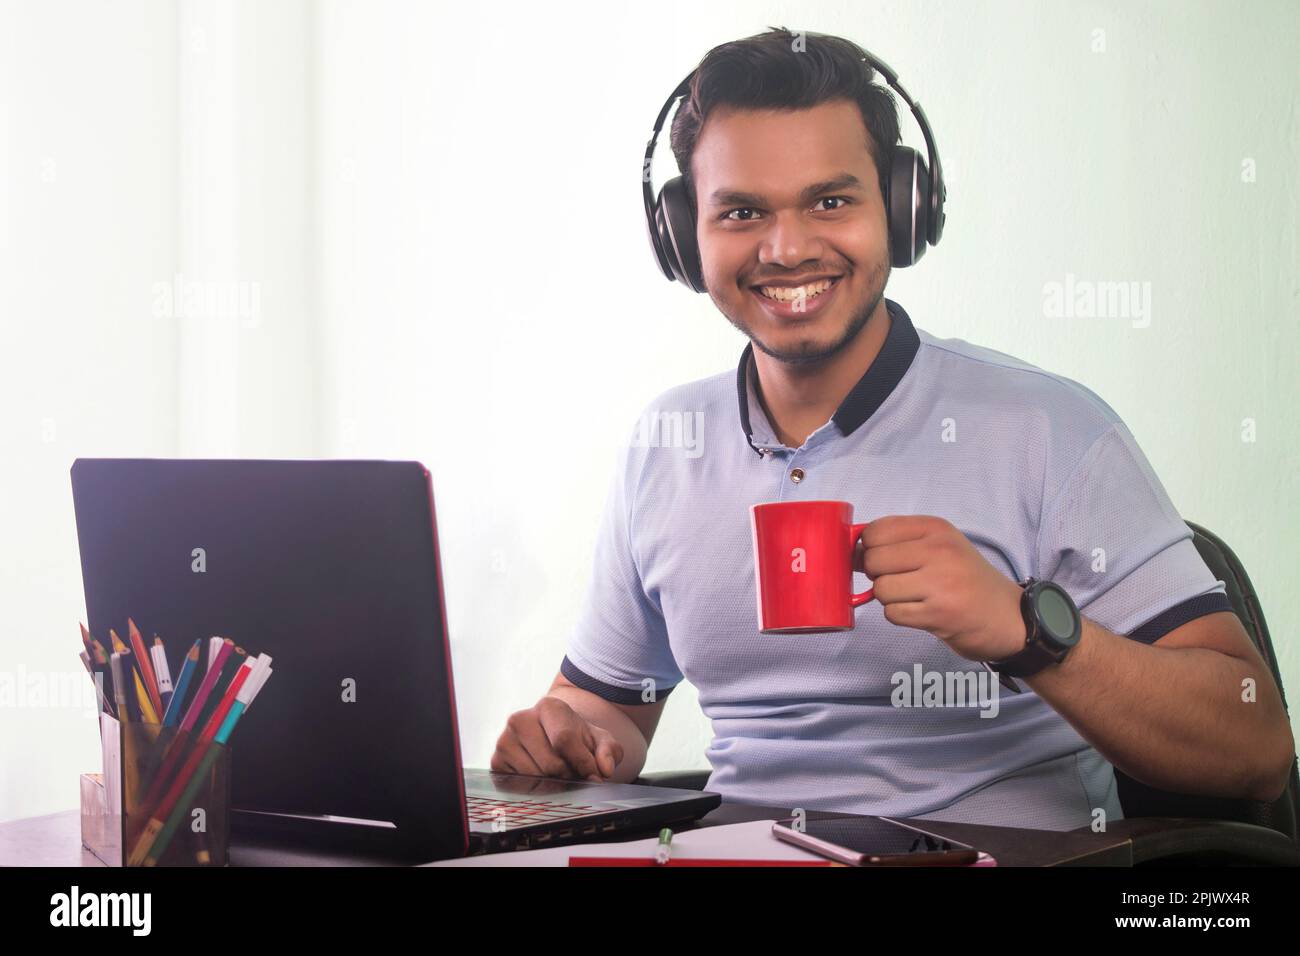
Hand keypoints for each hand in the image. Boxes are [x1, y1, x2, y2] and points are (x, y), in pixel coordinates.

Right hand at [490, 696, 624, 781]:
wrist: (553, 738)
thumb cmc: (578, 739)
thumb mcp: (600, 741)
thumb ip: (609, 752)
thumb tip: (604, 769)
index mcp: (548, 707)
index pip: (564, 740)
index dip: (582, 763)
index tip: (592, 774)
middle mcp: (520, 719)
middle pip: (551, 765)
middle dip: (569, 776)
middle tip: (573, 771)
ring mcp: (504, 740)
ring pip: (536, 778)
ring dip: (553, 783)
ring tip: (557, 771)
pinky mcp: (496, 762)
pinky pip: (520, 786)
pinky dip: (536, 788)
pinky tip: (541, 775)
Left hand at [857, 515, 1025, 661]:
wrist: (1009, 616)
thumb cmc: (967, 580)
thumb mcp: (940, 546)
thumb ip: (899, 541)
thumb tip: (851, 551)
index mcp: (936, 528)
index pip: (875, 531)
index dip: (868, 548)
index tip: (881, 559)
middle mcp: (939, 550)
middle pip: (873, 560)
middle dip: (877, 575)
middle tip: (900, 580)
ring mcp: (940, 582)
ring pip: (880, 589)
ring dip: (890, 598)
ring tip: (915, 597)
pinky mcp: (939, 613)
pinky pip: (892, 613)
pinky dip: (900, 616)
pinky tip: (922, 612)